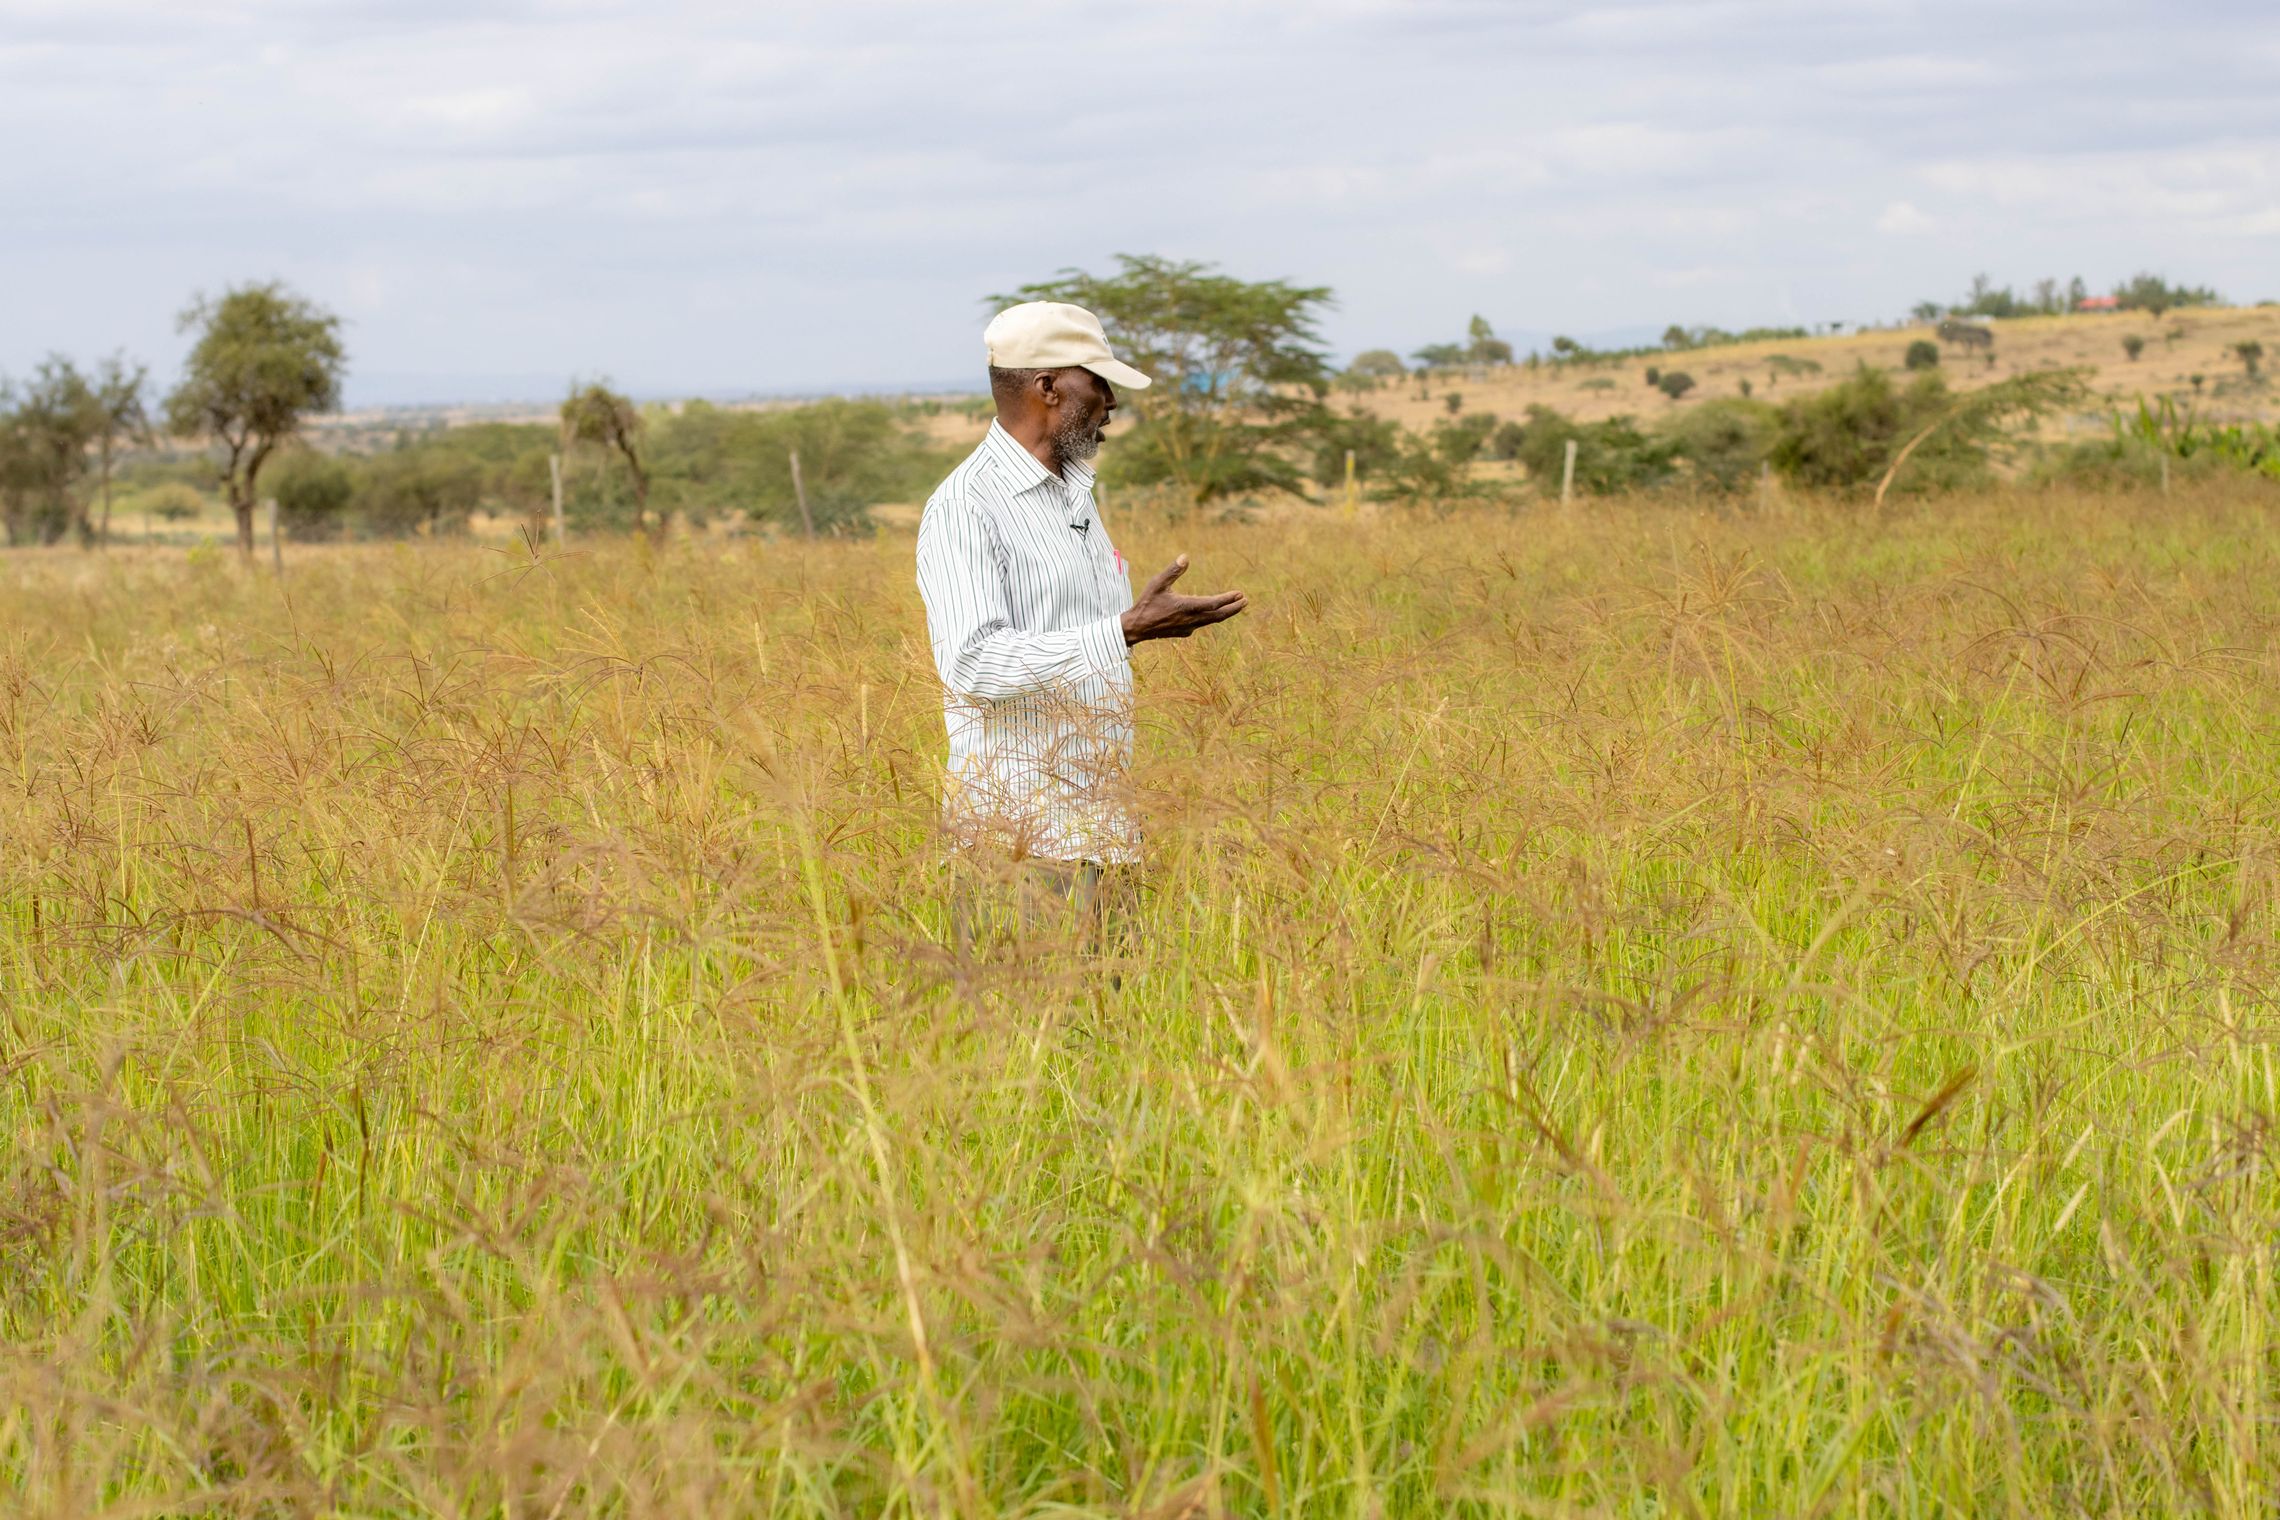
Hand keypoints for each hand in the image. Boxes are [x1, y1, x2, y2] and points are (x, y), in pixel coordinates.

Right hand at [1121, 554, 1246, 645]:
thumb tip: (1185, 556)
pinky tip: (1211, 613)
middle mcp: (1190, 619)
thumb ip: (1173, 570)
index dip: (1228, 599)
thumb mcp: (1157, 583)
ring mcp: (1188, 627)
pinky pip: (1202, 624)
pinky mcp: (1184, 632)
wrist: (1137, 628)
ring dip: (1225, 613)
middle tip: (1245, 601)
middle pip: (1218, 616)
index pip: (1213, 604)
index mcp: (1186, 607)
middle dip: (1233, 608)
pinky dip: (1211, 617)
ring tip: (1235, 606)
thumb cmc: (1146, 603)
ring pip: (1211, 621)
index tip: (1240, 594)